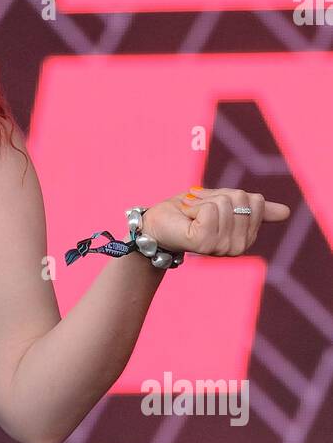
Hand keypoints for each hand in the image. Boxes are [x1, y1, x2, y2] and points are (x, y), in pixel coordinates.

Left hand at [139, 188, 290, 257]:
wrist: (157, 224)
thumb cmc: (187, 213)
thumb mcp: (223, 203)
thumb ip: (252, 209)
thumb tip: (286, 212)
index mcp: (245, 237)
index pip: (255, 201)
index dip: (231, 194)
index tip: (213, 204)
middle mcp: (237, 247)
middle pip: (241, 200)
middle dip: (217, 196)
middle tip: (198, 209)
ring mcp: (221, 247)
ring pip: (226, 204)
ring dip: (203, 201)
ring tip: (191, 214)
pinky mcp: (203, 243)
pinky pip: (210, 210)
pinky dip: (195, 206)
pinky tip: (187, 218)